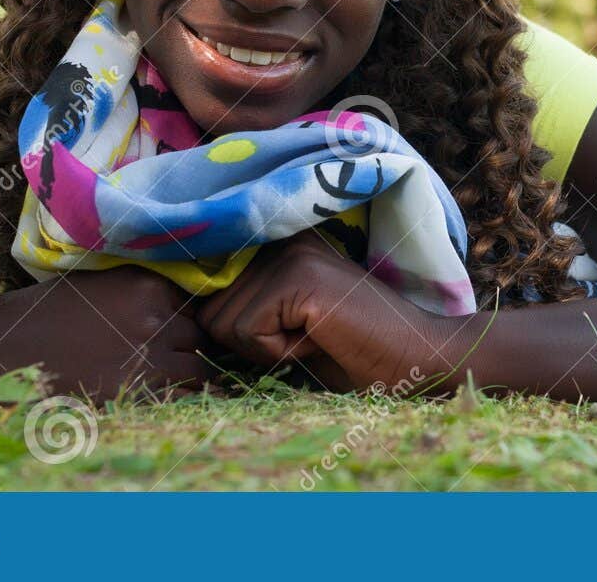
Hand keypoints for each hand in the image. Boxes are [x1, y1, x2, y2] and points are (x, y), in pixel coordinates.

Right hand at [0, 266, 211, 402]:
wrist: (11, 346)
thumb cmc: (48, 310)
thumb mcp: (100, 279)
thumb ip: (139, 286)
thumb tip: (172, 295)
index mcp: (147, 283)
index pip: (194, 297)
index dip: (184, 312)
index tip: (177, 321)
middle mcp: (156, 315)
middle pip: (198, 329)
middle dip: (189, 339)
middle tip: (175, 349)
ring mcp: (152, 353)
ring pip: (199, 362)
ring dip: (191, 367)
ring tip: (180, 373)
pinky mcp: (141, 387)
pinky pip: (185, 390)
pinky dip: (185, 392)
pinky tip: (177, 392)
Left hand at [196, 229, 451, 393]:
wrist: (415, 358)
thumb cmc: (352, 351)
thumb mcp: (285, 326)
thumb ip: (244, 309)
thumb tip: (180, 317)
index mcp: (275, 242)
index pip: (205, 284)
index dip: (224, 320)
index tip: (273, 331)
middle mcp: (278, 238)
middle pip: (208, 310)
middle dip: (249, 342)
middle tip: (306, 336)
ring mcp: (289, 252)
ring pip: (222, 324)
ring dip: (264, 349)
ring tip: (315, 336)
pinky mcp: (299, 277)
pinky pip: (248, 332)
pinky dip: (279, 353)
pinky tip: (320, 339)